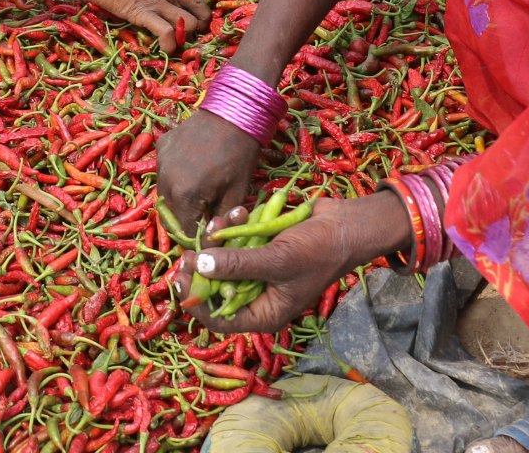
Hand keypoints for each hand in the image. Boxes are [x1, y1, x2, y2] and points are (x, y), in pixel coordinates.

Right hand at [83, 0, 210, 51]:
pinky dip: (168, 45)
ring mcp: (157, 2)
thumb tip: (153, 0)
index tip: (196, 28)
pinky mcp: (143, 13)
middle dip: (194, 33)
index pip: (197, 1)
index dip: (202, 18)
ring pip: (188, 25)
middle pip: (197, 16)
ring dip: (183, 40)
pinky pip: (166, 32)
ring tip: (173, 46)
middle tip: (183, 41)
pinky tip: (164, 49)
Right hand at [154, 109, 260, 237]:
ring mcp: (160, 160)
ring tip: (201, 192)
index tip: (209, 234)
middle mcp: (165, 179)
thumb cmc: (241, 154)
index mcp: (184, 194)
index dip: (197, 238)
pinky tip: (194, 169)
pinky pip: (164, 172)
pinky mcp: (161, 146)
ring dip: (179, 200)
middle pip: (170, 215)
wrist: (235, 110)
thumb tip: (211, 243)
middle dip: (187, 221)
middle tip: (206, 215)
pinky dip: (176, 177)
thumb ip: (221, 222)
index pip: (183, 232)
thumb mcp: (237, 193)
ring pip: (165, 194)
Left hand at [176, 192, 411, 334]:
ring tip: (222, 219)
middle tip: (190, 249)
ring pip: (222, 261)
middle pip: (216, 289)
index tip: (181, 278)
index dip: (198, 302)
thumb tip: (201, 266)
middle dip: (204, 266)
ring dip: (218, 239)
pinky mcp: (259, 248)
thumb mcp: (278, 260)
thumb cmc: (320, 250)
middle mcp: (258, 296)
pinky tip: (241, 210)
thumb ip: (238, 265)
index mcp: (264, 313)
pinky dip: (233, 226)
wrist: (347, 223)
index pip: (220, 319)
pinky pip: (235, 242)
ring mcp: (258, 271)